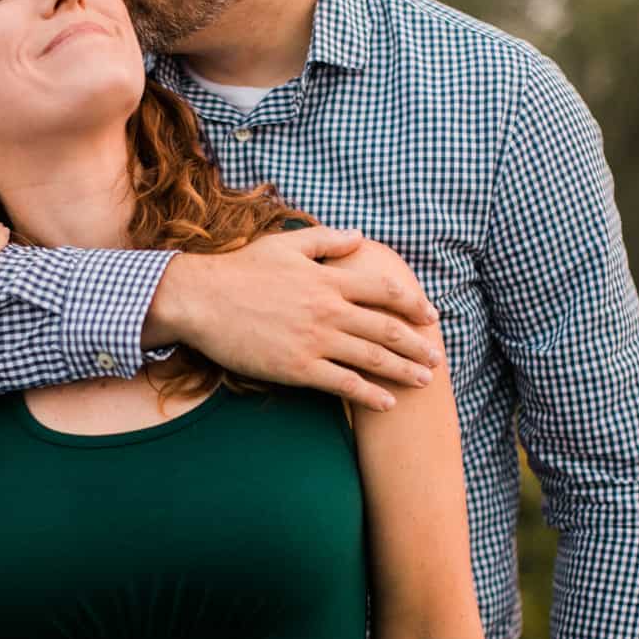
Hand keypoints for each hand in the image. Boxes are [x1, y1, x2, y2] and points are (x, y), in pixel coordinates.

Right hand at [149, 227, 439, 412]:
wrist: (201, 299)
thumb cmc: (240, 270)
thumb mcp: (286, 244)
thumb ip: (326, 240)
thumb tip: (359, 236)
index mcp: (328, 279)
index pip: (385, 290)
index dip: (413, 303)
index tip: (430, 315)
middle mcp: (329, 309)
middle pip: (387, 328)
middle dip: (418, 344)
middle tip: (438, 356)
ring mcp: (315, 340)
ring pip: (372, 358)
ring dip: (403, 370)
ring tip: (424, 380)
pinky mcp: (297, 368)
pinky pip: (343, 384)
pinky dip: (370, 394)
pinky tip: (387, 403)